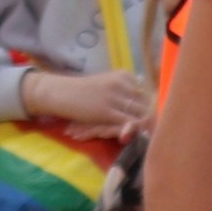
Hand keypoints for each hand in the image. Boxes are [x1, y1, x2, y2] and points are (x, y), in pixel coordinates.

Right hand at [25, 66, 157, 137]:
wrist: (57, 92)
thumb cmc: (81, 91)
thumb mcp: (106, 86)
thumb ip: (125, 94)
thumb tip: (148, 110)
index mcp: (124, 75)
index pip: (148, 93)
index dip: (153, 107)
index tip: (153, 118)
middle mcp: (122, 83)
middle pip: (148, 104)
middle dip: (151, 117)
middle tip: (152, 130)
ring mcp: (114, 97)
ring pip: (141, 114)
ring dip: (145, 125)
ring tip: (143, 134)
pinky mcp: (106, 111)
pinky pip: (129, 122)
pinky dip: (134, 130)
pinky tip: (132, 134)